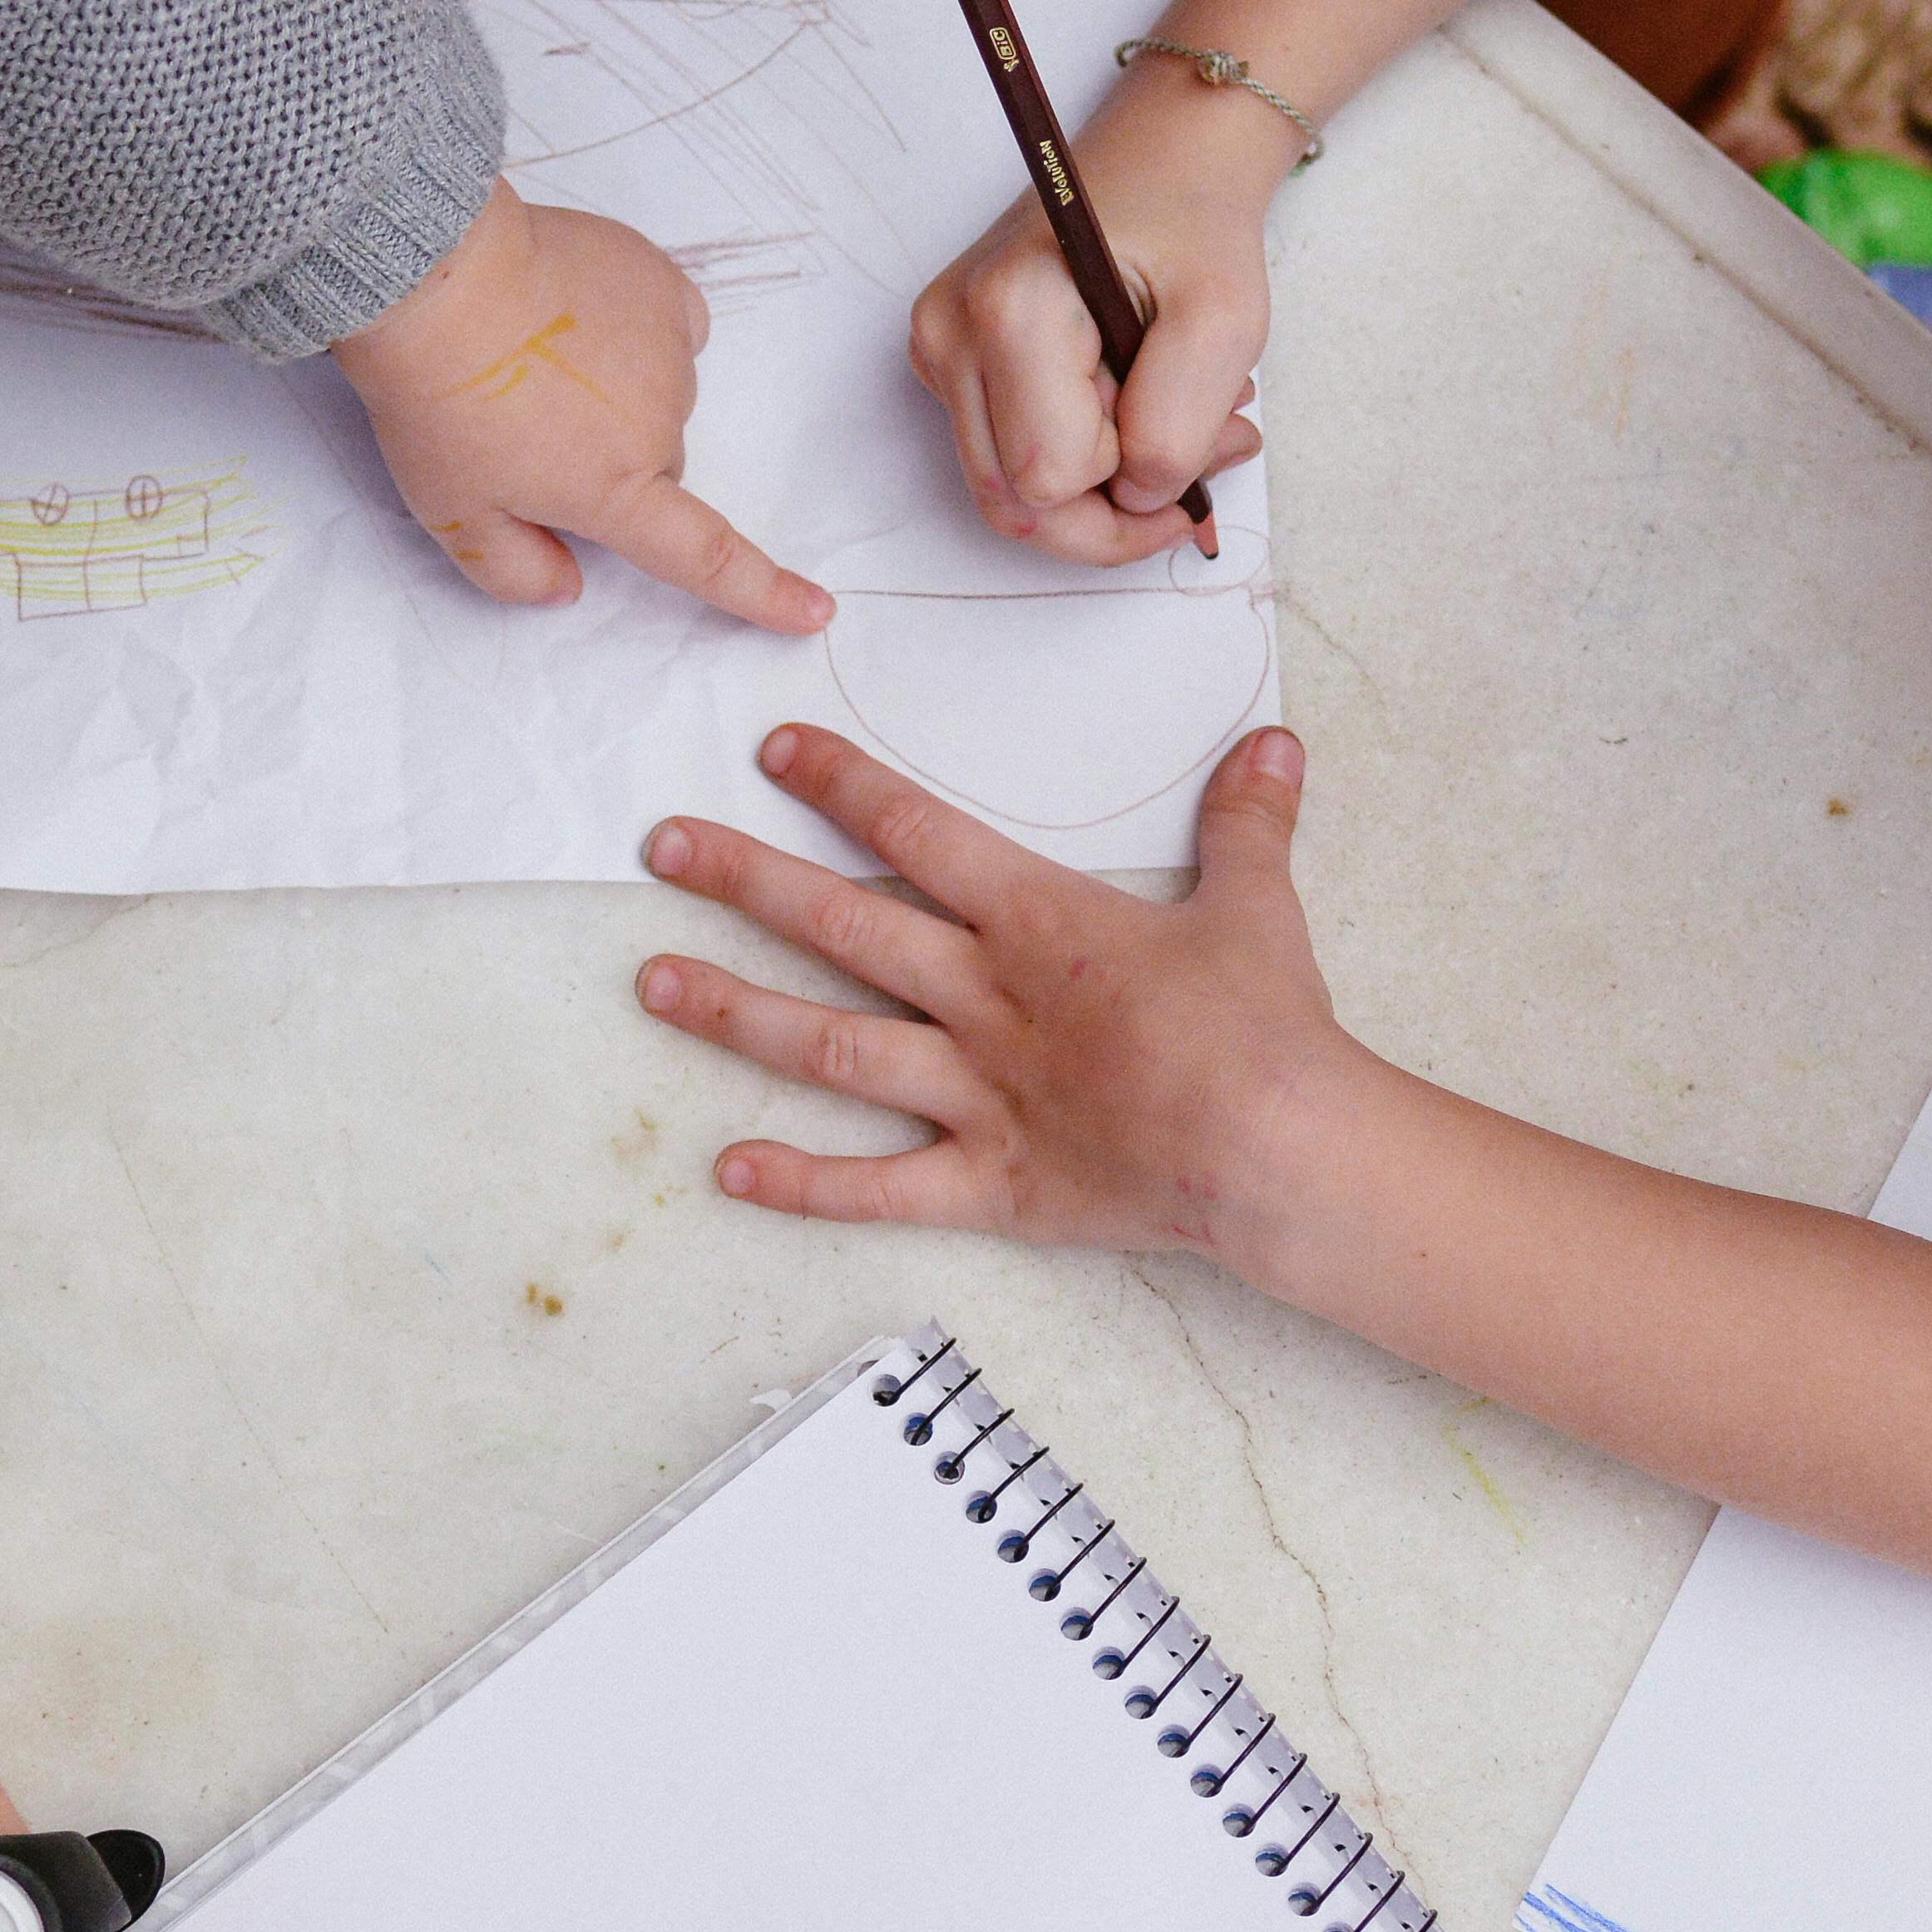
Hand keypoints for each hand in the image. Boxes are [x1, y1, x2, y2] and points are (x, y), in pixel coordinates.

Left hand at [336, 182, 830, 632]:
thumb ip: (514, 573)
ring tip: (532, 360)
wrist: (436, 275)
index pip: (706, 557)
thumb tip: (568, 586)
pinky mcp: (661, 286)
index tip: (815, 611)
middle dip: (609, 460)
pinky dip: (634, 331)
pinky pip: (669, 326)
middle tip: (525, 428)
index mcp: (615, 491)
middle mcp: (658, 425)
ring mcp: (667, 349)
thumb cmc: (438, 399)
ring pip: (659, 394)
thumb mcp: (451, 516)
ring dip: (614, 389)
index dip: (764, 593)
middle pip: (658, 465)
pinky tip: (576, 315)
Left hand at [636, 718, 1347, 1254]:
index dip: (841, 786)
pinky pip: (876, 1188)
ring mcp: (975, 1095)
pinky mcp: (987, 1184)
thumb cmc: (1265, 1028)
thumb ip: (1245, 822)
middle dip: (744, 880)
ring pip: (828, 1048)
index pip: (917, 834)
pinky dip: (801, 1185)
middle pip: (842, 927)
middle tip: (663, 847)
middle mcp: (984, 1001)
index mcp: (1037, 923)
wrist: (1279, 1149)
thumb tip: (1271, 743)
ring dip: (734, 1013)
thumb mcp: (1255, 906)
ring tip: (651, 984)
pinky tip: (727, 1170)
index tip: (774, 751)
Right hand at [911, 83, 1277, 555]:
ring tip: (1179, 421)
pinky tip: (1133, 403)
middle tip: (1204, 455)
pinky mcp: (949, 360)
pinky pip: (1006, 456)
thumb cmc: (1193, 223)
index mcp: (1007, 311)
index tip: (1207, 427)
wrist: (1164, 159)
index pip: (1048, 478)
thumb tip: (1135, 500)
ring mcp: (938, 349)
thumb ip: (1177, 431)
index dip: (1132, 483)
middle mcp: (949, 333)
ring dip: (1102, 488)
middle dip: (1115, 508)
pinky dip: (1078, 458)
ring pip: (1007, 495)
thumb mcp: (1225, 323)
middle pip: (1013, 506)